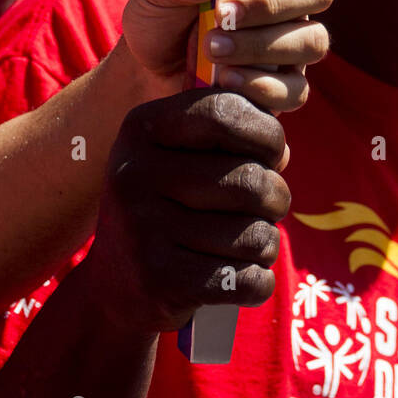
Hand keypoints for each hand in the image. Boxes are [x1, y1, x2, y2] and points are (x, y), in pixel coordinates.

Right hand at [89, 89, 290, 335]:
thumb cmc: (169, 205)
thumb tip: (281, 153)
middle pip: (250, 180)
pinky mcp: (158, 281)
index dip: (267, 133)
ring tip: (248, 242)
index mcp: (141, 128)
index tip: (272, 155)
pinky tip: (239, 277)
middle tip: (269, 206)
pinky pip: (246, 280)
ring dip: (266, 242)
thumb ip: (233, 135)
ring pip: (254, 235)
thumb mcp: (181, 154)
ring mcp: (142, 229)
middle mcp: (134, 173)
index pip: (224, 112)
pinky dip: (258, 282)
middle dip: (277, 196)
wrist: (117, 285)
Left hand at [121, 0, 346, 111]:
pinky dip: (261, 85)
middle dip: (273, 1)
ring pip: (312, 40)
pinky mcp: (284, 87)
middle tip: (225, 12)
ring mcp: (293, 44)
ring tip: (213, 48)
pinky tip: (226, 80)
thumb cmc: (163, 18)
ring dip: (262, 44)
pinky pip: (296, 89)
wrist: (147, 71)